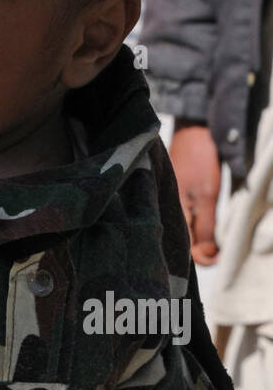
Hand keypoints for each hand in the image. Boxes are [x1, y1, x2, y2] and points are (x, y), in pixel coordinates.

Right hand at [170, 122, 220, 265]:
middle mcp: (168, 212)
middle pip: (185, 245)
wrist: (193, 132)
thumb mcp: (207, 195)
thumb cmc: (197, 160)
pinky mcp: (177, 198)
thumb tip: (208, 254)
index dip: (204, 258)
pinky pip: (187, 221)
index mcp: (171, 213)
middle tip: (222, 246)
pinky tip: (208, 224)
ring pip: (187, 233)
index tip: (221, 255)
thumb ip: (206, 226)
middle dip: (204, 249)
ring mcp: (172, 205)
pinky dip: (199, 227)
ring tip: (218, 236)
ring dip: (203, 239)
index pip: (186, 251)